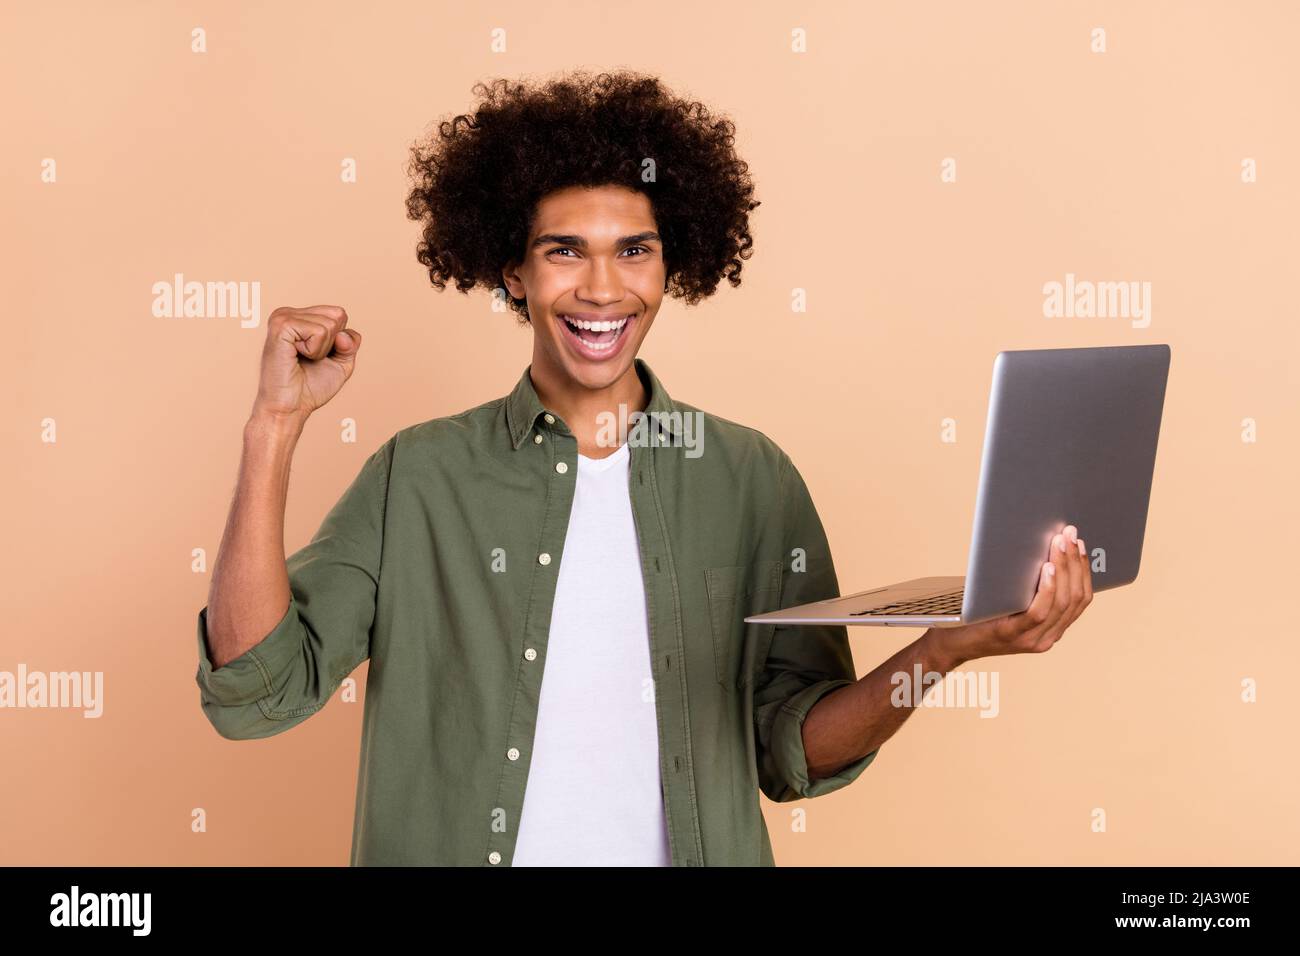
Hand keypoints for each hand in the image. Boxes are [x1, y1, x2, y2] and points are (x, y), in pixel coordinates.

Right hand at [250, 305, 361, 422]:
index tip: (318, 357)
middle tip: (309, 359)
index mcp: (300, 317)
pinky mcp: (281, 326)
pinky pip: (318, 331)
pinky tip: (295, 357)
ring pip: (330, 324)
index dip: (339, 341)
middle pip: (338, 315)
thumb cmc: (310, 387)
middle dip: (332, 344)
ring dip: (321, 349)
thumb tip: (342, 333)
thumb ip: (351, 342)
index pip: (340, 314)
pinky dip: (314, 350)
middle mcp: (289, 313)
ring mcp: (283, 317)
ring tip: (301, 359)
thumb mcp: (341, 362)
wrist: (290, 407)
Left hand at [930, 523, 1093, 664]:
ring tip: (1060, 543)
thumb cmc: (983, 614)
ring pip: (1061, 602)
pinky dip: (1046, 588)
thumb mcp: (1014, 600)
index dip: (1084, 570)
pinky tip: (1046, 567)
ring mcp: (1031, 639)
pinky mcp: (1011, 634)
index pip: (1081, 599)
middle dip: (1075, 562)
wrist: (952, 643)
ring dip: (1063, 568)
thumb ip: (1033, 586)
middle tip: (1071, 535)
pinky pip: (1038, 611)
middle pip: (1074, 598)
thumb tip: (1047, 548)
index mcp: (1053, 629)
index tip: (1081, 545)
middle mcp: (1047, 637)